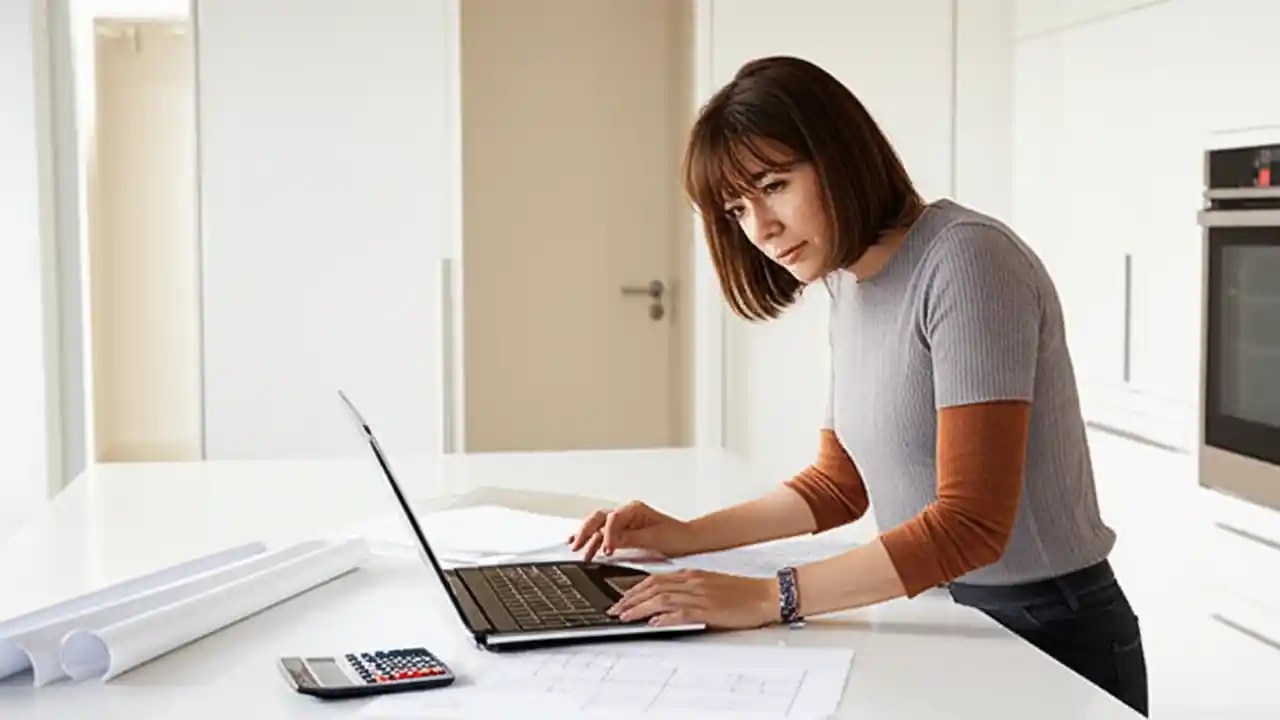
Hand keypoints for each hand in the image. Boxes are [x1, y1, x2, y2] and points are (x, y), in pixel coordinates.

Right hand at [568, 501, 694, 561]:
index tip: (605, 549)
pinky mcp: (625, 532)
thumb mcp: (653, 538)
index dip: (606, 534)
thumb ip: (630, 538)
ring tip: (578, 550)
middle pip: (599, 517)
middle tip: (577, 545)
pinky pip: (605, 534)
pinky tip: (587, 549)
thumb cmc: (676, 536)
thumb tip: (610, 541)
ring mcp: (625, 522)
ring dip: (588, 537)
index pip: (613, 518)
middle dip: (586, 531)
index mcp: (634, 509)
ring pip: (599, 526)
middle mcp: (627, 513)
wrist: (687, 540)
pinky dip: (595, 542)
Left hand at [606, 569, 779, 629]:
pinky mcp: (709, 610)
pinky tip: (653, 623)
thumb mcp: (711, 584)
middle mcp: (693, 582)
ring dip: (639, 608)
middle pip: (653, 587)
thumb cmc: (742, 592)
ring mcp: (700, 595)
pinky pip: (681, 613)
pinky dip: (664, 618)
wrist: (766, 595)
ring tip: (624, 617)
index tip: (621, 598)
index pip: (655, 579)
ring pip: (661, 599)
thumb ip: (689, 589)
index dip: (634, 588)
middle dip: (630, 599)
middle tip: (614, 610)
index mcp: (692, 575)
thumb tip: (667, 600)